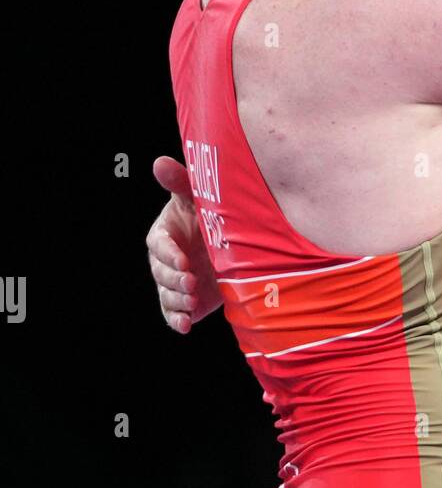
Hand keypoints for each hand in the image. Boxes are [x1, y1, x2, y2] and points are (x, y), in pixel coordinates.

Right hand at [146, 156, 221, 332]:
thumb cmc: (212, 212)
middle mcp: (167, 260)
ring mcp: (177, 282)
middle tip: (192, 283)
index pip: (160, 245)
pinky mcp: (187, 300)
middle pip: (161, 273)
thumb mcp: (198, 196)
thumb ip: (180, 182)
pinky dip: (178, 320)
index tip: (183, 260)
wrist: (235, 240)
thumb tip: (159, 162)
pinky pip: (175, 313)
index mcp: (165, 234)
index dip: (170, 255)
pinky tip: (185, 325)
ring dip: (177, 300)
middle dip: (174, 280)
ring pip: (167, 295)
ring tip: (192, 301)